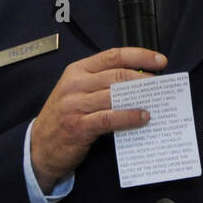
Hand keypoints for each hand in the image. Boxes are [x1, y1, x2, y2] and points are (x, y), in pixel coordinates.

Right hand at [30, 47, 164, 190]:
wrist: (39, 147)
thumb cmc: (64, 117)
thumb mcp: (78, 92)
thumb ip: (102, 84)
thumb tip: (140, 81)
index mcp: (77, 71)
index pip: (113, 56)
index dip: (139, 56)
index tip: (160, 61)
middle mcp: (75, 84)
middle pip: (117, 75)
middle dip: (145, 78)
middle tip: (163, 84)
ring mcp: (75, 105)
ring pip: (115, 95)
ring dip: (141, 97)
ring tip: (158, 100)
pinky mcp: (79, 126)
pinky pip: (110, 118)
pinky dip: (130, 117)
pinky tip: (143, 117)